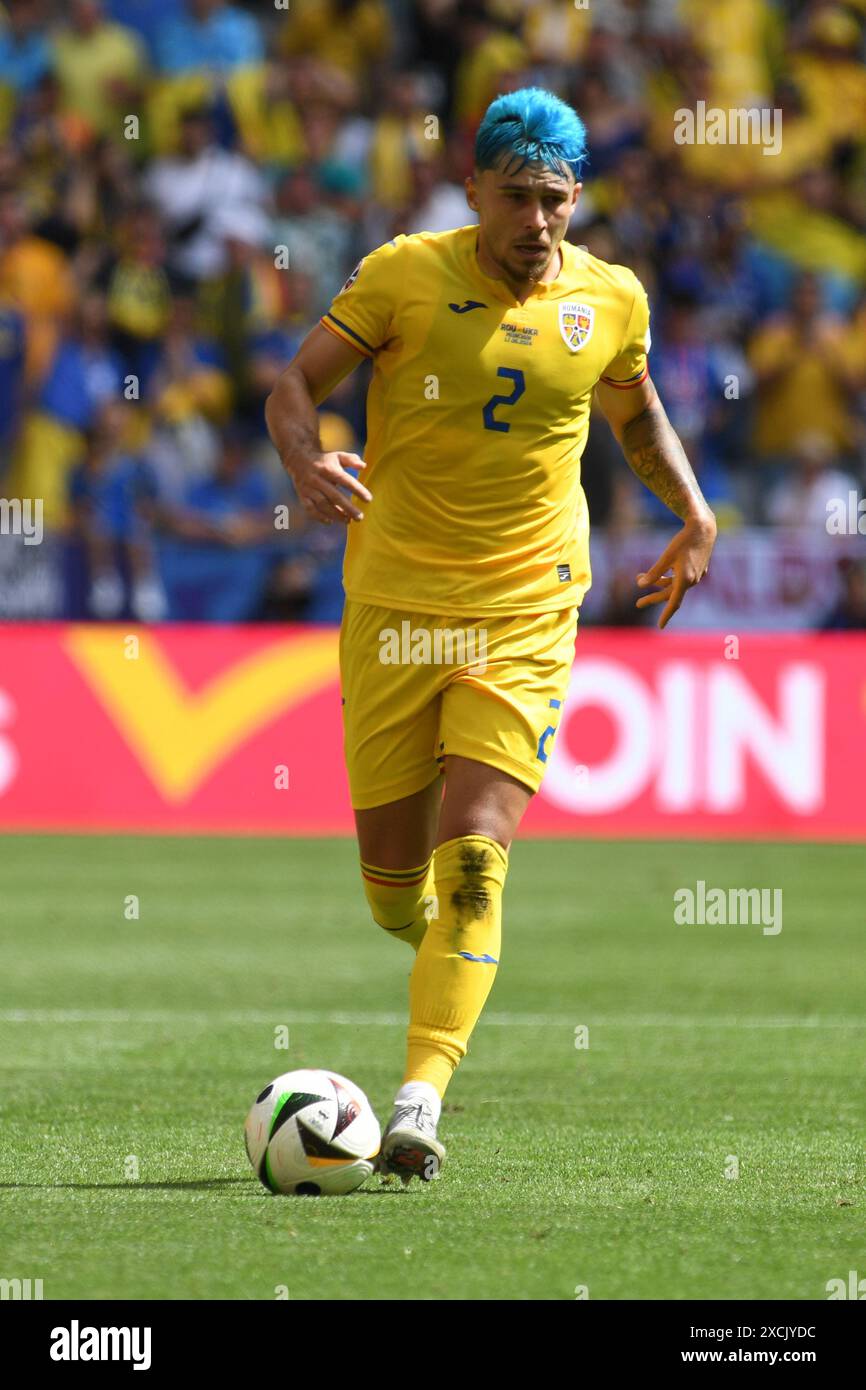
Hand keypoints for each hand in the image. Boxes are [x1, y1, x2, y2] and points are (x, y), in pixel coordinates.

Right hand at [290, 451, 371, 524]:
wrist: (298, 460)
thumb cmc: (324, 460)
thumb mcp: (337, 456)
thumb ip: (351, 460)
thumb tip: (363, 466)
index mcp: (328, 469)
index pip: (345, 480)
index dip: (357, 490)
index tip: (368, 499)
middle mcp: (317, 479)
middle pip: (334, 496)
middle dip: (348, 508)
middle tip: (360, 517)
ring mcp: (308, 488)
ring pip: (323, 504)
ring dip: (336, 514)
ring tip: (348, 521)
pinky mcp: (302, 495)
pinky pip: (310, 509)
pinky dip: (319, 516)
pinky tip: (330, 521)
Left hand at [636, 513, 716, 628]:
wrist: (704, 528)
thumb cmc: (683, 541)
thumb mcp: (666, 556)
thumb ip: (654, 572)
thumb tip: (640, 585)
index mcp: (685, 580)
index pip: (673, 603)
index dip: (666, 615)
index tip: (660, 626)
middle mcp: (692, 581)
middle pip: (670, 594)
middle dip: (653, 597)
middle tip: (637, 603)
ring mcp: (696, 576)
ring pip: (674, 585)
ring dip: (658, 583)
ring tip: (640, 576)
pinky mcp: (698, 569)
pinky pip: (681, 579)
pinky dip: (669, 578)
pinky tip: (663, 572)